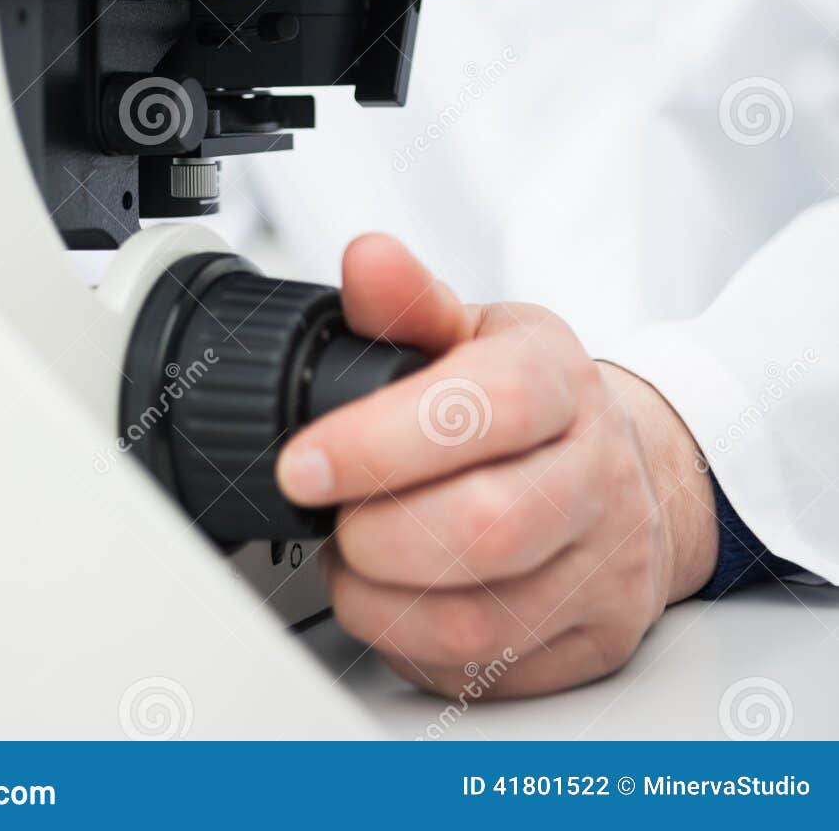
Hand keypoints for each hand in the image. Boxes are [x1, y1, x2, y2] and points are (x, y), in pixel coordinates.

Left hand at [276, 235, 718, 697]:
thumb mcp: (474, 331)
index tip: (304, 462)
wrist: (628, 466)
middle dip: (375, 535)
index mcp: (561, 380)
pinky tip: (400, 604)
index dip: (380, 442)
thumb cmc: (531, 399)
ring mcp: (610, 564)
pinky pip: (489, 672)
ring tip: (357, 560)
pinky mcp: (601, 640)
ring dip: (383, 601)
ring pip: (482, 619)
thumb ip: (409, 302)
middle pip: (486, 527)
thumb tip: (366, 260)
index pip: (483, 409)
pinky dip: (416, 647)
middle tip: (334, 519)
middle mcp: (599, 473)